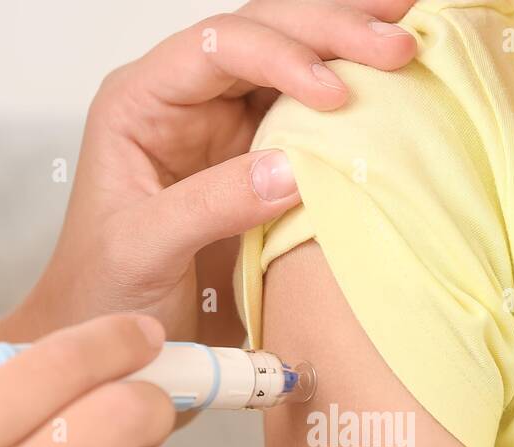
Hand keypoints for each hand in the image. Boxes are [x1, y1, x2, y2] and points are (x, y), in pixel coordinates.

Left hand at [12, 0, 417, 346]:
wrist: (118, 347)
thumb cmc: (103, 295)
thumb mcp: (143, 250)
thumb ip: (210, 204)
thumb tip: (294, 169)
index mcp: (142, 102)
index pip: (217, 47)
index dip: (282, 56)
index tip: (334, 96)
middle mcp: (187, 102)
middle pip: (264, 33)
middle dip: (333, 28)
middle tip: (398, 41)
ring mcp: (228, 130)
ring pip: (296, 62)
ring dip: (352, 47)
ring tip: (410, 40)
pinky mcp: (262, 165)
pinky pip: (313, 119)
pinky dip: (357, 100)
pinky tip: (396, 89)